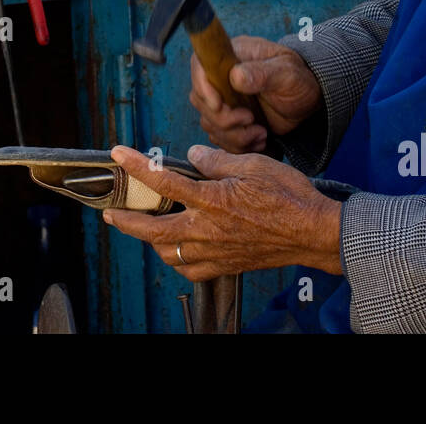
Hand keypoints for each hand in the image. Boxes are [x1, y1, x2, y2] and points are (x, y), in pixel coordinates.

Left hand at [102, 144, 342, 280]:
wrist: (314, 232)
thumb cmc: (288, 195)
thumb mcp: (253, 164)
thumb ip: (217, 161)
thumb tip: (193, 155)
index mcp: (211, 200)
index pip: (163, 181)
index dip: (136, 166)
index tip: (118, 154)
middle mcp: (207, 229)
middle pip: (153, 230)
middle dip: (126, 221)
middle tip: (111, 212)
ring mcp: (215, 251)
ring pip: (169, 253)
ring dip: (151, 241)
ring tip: (143, 228)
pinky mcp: (227, 265)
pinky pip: (191, 270)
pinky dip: (178, 261)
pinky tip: (177, 250)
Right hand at [190, 35, 321, 153]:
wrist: (307, 100)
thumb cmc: (298, 79)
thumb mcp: (286, 73)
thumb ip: (262, 73)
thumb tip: (235, 76)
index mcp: (230, 57)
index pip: (200, 67)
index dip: (203, 88)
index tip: (219, 105)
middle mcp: (221, 78)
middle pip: (200, 101)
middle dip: (224, 119)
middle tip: (251, 120)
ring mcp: (224, 100)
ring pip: (209, 123)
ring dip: (234, 135)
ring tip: (261, 133)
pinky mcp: (229, 121)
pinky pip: (220, 138)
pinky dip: (238, 146)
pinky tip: (260, 140)